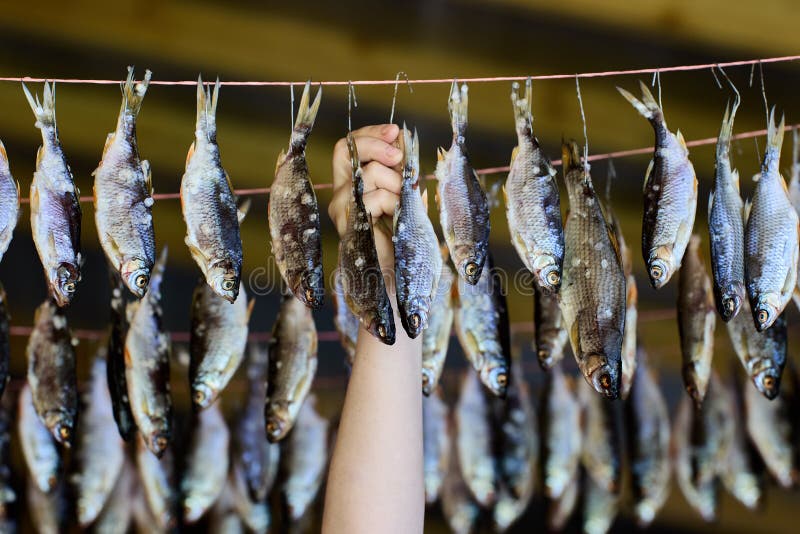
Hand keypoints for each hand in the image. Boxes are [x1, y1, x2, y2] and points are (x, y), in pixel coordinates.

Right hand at [329, 124, 402, 287]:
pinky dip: (393, 202)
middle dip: (376, 143)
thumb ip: (400, 172)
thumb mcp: (405, 196)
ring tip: (402, 204)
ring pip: (368, 172)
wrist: (400, 279)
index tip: (396, 132)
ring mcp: (342, 210)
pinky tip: (397, 217)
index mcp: (351, 185)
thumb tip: (401, 140)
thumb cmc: (404, 239)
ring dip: (395, 182)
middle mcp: (341, 195)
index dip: (372, 133)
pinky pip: (374, 197)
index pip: (350, 145)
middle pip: (346, 149)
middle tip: (399, 157)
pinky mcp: (349, 224)